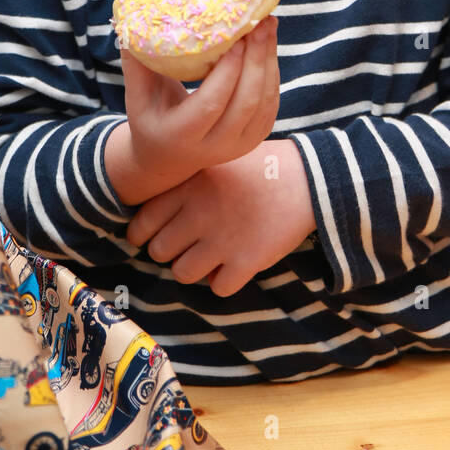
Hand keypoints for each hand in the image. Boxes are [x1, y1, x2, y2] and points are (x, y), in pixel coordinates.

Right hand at [119, 16, 280, 186]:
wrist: (169, 158)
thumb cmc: (151, 118)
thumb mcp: (137, 97)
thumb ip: (136, 64)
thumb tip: (129, 25)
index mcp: (182, 135)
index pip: (210, 104)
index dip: (227, 72)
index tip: (235, 38)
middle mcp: (215, 146)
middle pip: (244, 102)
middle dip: (256, 59)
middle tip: (260, 22)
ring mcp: (239, 145)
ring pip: (263, 101)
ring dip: (268, 61)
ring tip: (267, 25)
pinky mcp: (255, 138)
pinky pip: (270, 102)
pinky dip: (272, 72)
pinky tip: (267, 44)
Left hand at [125, 140, 315, 296]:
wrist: (307, 177)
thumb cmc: (262, 165)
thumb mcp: (216, 161)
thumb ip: (187, 183)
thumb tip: (158, 211)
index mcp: (188, 187)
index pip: (143, 222)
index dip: (142, 234)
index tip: (151, 236)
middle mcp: (199, 214)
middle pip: (159, 252)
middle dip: (170, 252)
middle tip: (188, 244)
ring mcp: (222, 240)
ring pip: (182, 274)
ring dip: (194, 269)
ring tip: (210, 256)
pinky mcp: (246, 261)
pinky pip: (218, 288)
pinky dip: (224, 281)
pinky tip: (234, 265)